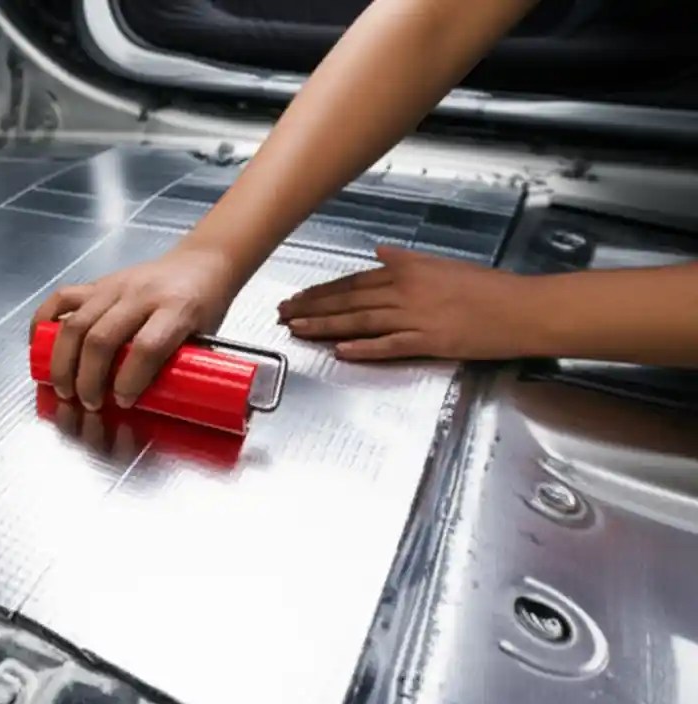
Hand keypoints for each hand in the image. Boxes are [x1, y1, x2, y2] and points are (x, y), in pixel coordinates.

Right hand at [31, 247, 239, 409]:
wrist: (201, 262)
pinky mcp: (99, 282)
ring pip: (77, 323)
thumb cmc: (204, 305)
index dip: (130, 380)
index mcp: (176, 309)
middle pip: (102, 338)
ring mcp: (116, 285)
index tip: (124, 402)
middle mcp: (142, 294)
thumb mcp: (203, 338)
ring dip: (64, 362)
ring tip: (64, 388)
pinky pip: (62, 298)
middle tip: (89, 403)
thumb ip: (174, 366)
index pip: (147, 347)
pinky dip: (45, 320)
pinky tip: (40, 344)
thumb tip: (146, 405)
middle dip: (89, 379)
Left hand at [277, 246, 533, 360]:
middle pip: (350, 300)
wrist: (522, 308)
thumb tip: (379, 251)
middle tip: (283, 314)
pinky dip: (364, 347)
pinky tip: (340, 350)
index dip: (323, 290)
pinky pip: (390, 345)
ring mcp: (417, 317)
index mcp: (408, 270)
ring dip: (326, 326)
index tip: (299, 297)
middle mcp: (407, 291)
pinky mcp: (430, 341)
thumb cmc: (488, 287)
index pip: (355, 281)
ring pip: (361, 320)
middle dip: (312, 307)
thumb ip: (406, 260)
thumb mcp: (443, 264)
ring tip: (298, 330)